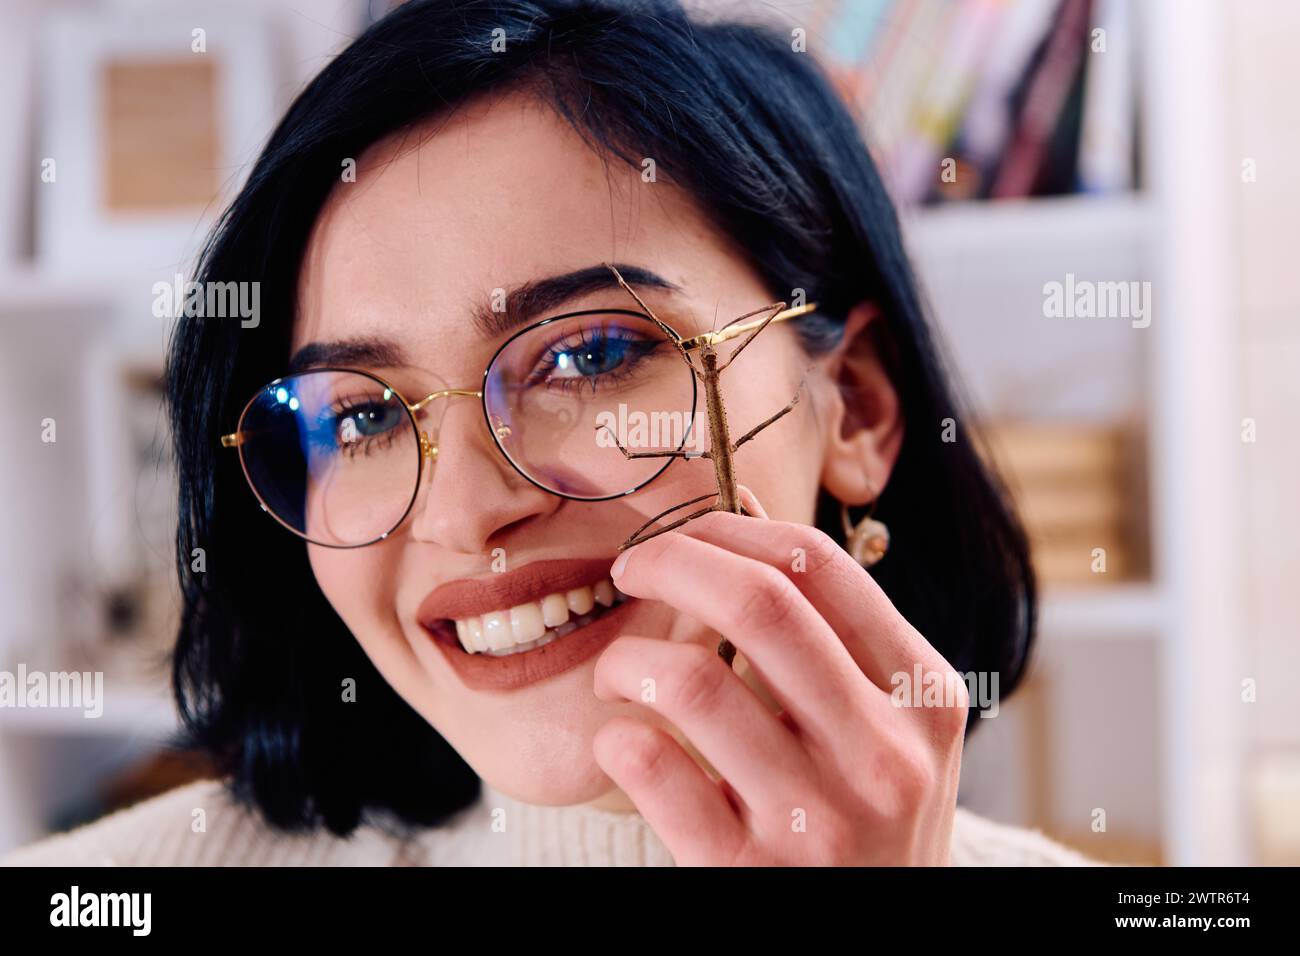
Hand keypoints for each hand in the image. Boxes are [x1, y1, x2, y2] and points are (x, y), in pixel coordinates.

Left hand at [591, 486, 967, 865]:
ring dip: (628, 658)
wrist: (888, 935)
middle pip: (758, 604)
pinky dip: (617, 738)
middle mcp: (882, 753)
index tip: (683, 532)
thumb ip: (829, 625)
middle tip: (630, 569)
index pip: (817, 565)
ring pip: (691, 682)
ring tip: (620, 672)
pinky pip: (652, 769)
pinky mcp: (748, 873)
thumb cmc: (873, 813)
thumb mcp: (889, 720)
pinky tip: (625, 738)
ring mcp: (818, 819)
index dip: (730, 528)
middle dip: (671, 561)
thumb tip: (742, 508)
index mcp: (921, 694)